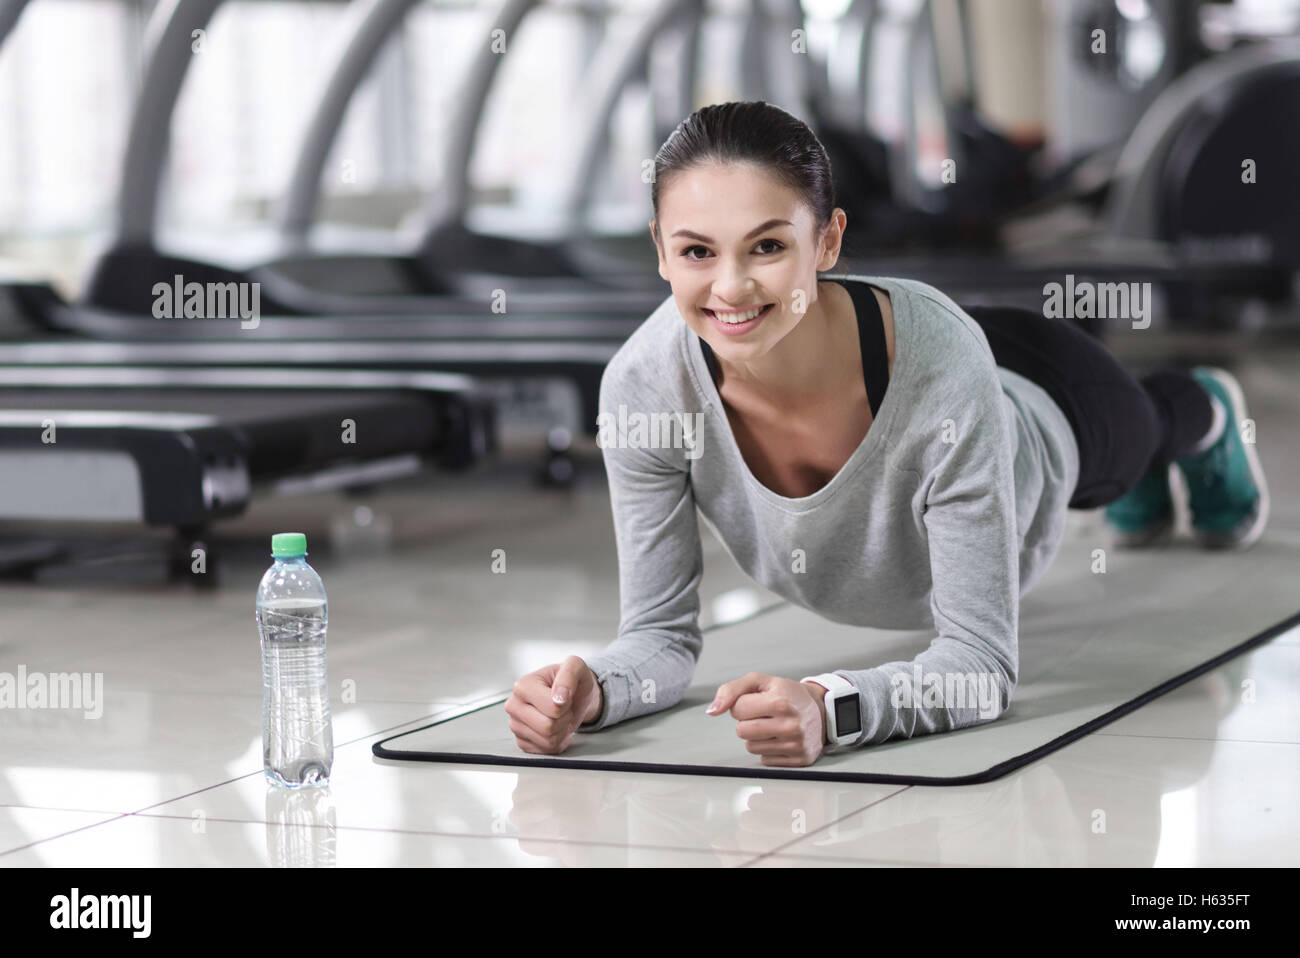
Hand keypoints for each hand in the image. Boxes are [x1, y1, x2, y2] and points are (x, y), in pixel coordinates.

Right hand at [504, 655, 602, 753]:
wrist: (573, 696)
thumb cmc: (572, 681)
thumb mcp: (576, 667)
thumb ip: (568, 675)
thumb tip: (559, 698)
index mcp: (522, 686)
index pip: (553, 708)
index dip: (567, 705)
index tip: (565, 696)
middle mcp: (513, 706)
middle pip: (548, 727)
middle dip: (564, 719)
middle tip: (564, 708)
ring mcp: (515, 725)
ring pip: (548, 741)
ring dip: (562, 731)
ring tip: (560, 717)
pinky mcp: (522, 741)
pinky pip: (545, 751)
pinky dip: (558, 742)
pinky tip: (556, 729)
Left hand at [705, 672, 826, 766]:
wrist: (822, 711)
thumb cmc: (787, 694)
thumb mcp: (760, 681)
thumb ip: (731, 690)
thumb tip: (712, 711)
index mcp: (780, 702)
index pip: (737, 709)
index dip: (743, 704)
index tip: (758, 701)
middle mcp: (789, 725)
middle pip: (741, 731)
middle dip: (747, 721)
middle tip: (764, 714)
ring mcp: (795, 745)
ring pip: (750, 746)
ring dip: (756, 736)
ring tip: (773, 725)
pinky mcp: (798, 760)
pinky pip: (764, 759)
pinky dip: (768, 748)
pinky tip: (781, 737)